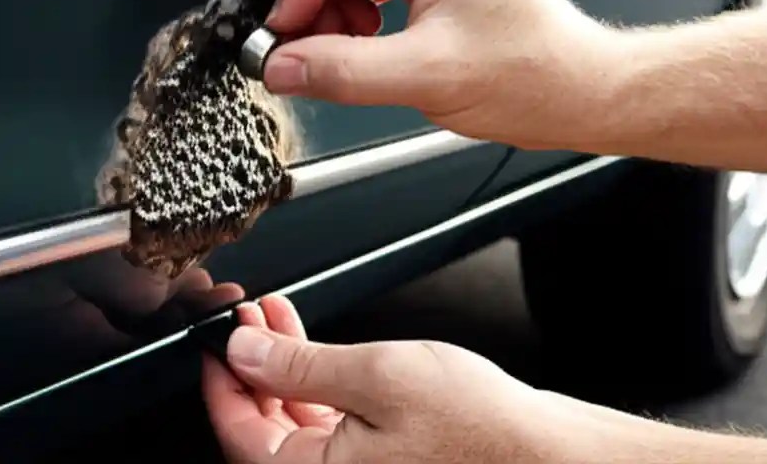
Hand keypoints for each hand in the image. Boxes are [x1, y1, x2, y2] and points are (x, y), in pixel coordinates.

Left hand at [202, 295, 602, 463]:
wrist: (552, 454)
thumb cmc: (482, 429)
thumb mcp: (377, 376)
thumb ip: (298, 365)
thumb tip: (242, 351)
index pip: (239, 435)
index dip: (219, 379)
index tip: (214, 339)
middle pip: (263, 429)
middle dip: (252, 364)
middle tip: (247, 318)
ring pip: (297, 423)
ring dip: (283, 366)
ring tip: (276, 317)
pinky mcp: (388, 458)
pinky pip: (331, 423)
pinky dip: (318, 382)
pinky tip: (316, 345)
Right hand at [259, 0, 618, 150]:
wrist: (576, 94)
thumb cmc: (532, 75)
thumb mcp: (427, 76)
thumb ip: (344, 71)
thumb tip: (280, 66)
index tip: (285, 27)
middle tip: (303, 44)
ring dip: (329, 6)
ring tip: (339, 50)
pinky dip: (349, 12)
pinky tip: (358, 43)